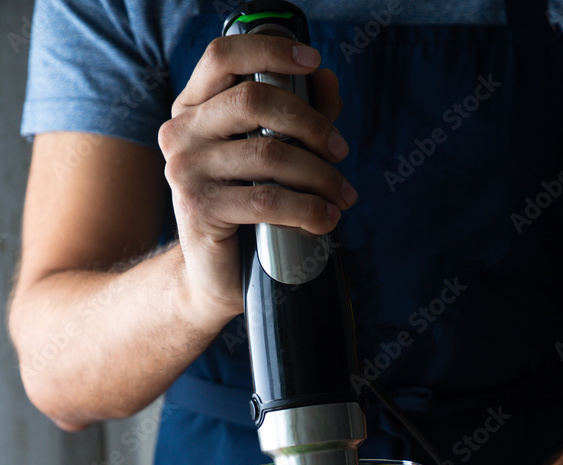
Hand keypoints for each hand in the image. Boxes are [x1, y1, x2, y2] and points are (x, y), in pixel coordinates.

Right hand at [158, 34, 357, 331]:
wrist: (216, 276)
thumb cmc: (248, 213)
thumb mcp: (274, 157)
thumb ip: (298, 117)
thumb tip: (327, 78)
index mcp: (193, 108)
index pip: (223, 56)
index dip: (270, 50)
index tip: (313, 62)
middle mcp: (181, 132)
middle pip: (254, 99)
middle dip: (310, 123)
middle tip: (339, 152)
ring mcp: (185, 170)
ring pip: (269, 154)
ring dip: (319, 175)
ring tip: (342, 196)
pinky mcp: (198, 208)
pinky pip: (266, 200)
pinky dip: (306, 209)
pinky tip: (325, 220)